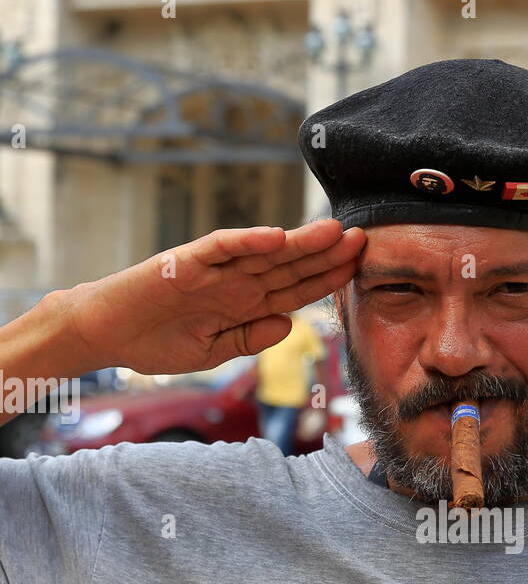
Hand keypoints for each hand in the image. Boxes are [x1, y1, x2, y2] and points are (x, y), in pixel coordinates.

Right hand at [55, 220, 364, 375]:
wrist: (107, 334)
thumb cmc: (156, 341)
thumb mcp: (212, 352)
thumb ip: (250, 338)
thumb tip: (290, 325)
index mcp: (245, 304)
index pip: (296, 289)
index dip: (328, 279)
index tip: (362, 268)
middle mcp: (235, 282)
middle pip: (289, 266)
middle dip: (326, 254)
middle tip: (364, 238)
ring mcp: (213, 270)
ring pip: (263, 253)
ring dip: (298, 242)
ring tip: (333, 231)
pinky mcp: (186, 263)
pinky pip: (221, 248)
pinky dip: (246, 241)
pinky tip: (274, 236)